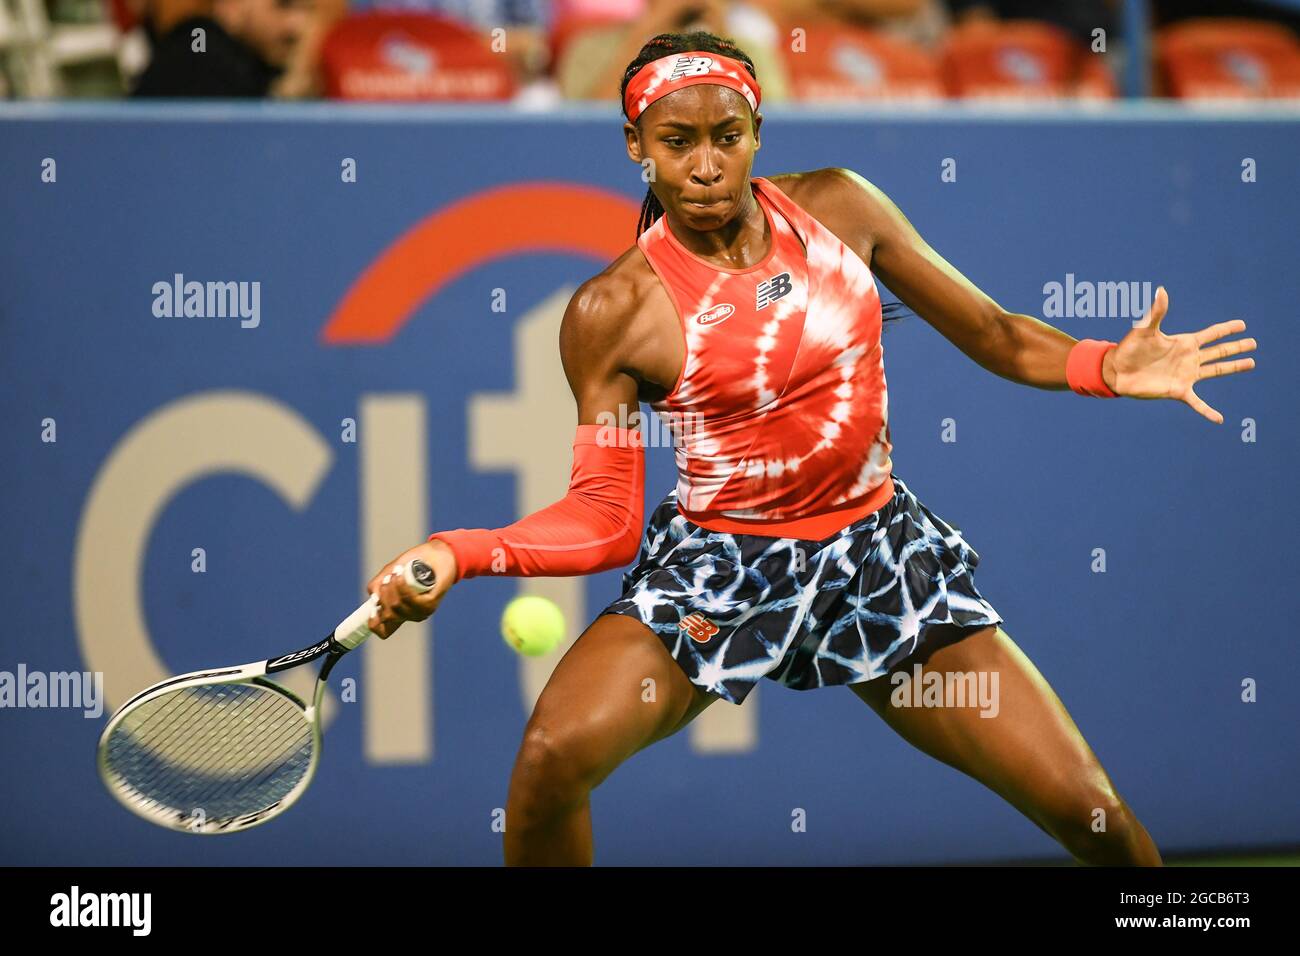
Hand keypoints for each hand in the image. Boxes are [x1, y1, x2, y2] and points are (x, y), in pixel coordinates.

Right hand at [365, 540, 457, 638]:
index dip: (374, 624)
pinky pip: (410, 600)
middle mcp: (410, 615)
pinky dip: (402, 587)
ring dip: (391, 588)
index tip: (373, 608)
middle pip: (387, 616)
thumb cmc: (412, 563)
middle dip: (383, 594)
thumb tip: (374, 599)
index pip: (384, 631)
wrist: (438, 552)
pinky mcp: (430, 604)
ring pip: (396, 606)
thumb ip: (377, 586)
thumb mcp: (389, 573)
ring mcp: (421, 611)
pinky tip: (401, 576)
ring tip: (397, 572)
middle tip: (388, 577)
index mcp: (399, 611)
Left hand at [1106, 286, 1256, 423]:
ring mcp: (1186, 374)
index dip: (1226, 329)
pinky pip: (1197, 403)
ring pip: (1216, 370)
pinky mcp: (1178, 391)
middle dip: (1236, 347)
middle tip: (1254, 343)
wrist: (1117, 372)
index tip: (1242, 325)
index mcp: (1184, 343)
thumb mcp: (1145, 330)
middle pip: (1219, 351)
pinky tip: (1219, 419)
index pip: (1211, 334)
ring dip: (1233, 367)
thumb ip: (1157, 312)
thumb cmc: (1129, 349)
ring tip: (1251, 363)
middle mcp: (1189, 358)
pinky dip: (1207, 411)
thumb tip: (1162, 290)